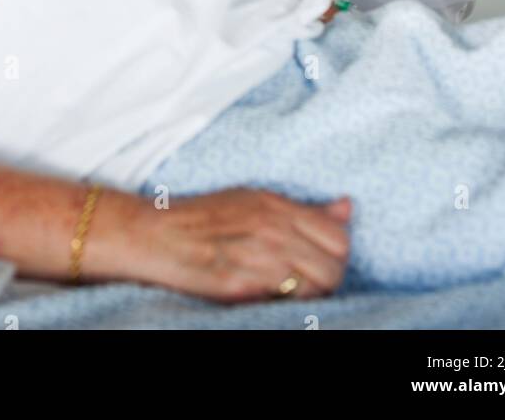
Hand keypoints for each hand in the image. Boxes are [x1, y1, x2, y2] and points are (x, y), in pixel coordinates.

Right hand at [137, 188, 351, 302]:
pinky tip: (270, 296)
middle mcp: (273, 231)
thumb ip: (303, 210)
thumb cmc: (204, 216)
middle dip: (327, 280)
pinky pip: (286, 303)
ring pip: (315, 290)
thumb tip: (347, 207)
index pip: (339, 237)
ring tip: (287, 290)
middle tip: (306, 281)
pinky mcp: (242, 287)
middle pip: (334, 268)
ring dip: (308, 295)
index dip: (336, 254)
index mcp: (276, 206)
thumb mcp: (255, 199)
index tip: (321, 260)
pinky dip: (286, 304)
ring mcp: (258, 260)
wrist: (157, 235)